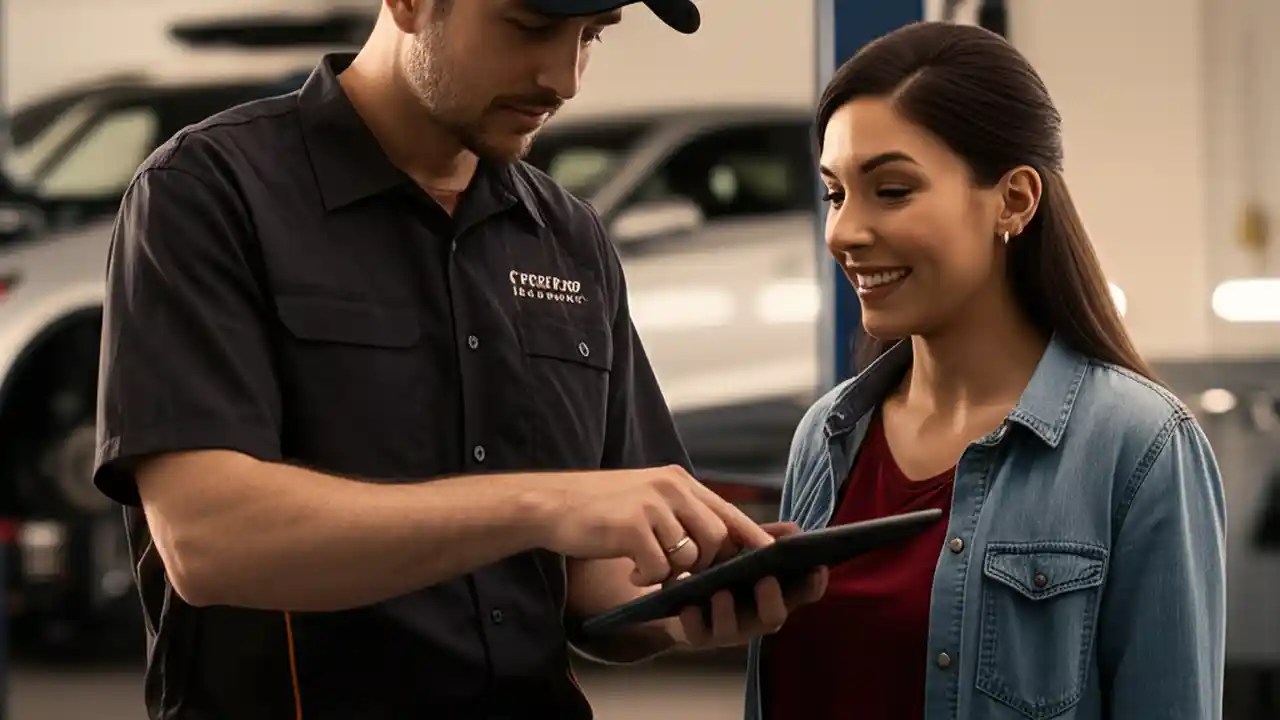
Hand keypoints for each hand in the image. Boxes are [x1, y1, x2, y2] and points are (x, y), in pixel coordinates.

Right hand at [535, 465, 774, 585]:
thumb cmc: (600, 508)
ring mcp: (651, 505)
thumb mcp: (647, 498)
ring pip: (691, 554)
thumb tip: (717, 542)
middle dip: (706, 565)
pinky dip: (647, 579)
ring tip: (646, 570)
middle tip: (677, 573)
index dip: (751, 538)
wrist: (550, 504)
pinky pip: (659, 567)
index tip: (769, 558)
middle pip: (717, 536)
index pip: (729, 511)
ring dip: (673, 573)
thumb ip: (680, 513)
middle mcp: (670, 487)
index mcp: (677, 481)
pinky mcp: (632, 526)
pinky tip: (629, 574)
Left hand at [674, 521, 828, 648]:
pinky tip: (689, 605)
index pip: (805, 593)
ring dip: (728, 613)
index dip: (814, 583)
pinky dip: (694, 621)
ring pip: (734, 630)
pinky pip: (699, 635)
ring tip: (720, 593)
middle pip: (775, 617)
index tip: (815, 567)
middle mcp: (758, 617)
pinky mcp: (700, 636)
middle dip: (772, 601)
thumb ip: (767, 535)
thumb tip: (794, 530)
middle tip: (766, 580)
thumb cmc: (722, 563)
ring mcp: (730, 630)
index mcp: (776, 593)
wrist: (678, 586)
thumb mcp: (744, 544)